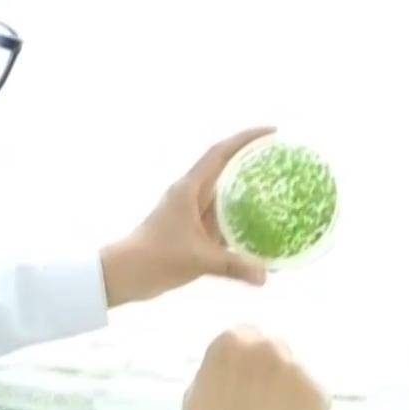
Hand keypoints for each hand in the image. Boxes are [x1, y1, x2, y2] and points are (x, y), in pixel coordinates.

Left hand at [100, 126, 274, 306]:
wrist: (123, 274)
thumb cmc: (155, 258)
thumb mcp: (197, 260)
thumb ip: (233, 266)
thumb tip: (265, 276)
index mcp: (189, 189)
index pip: (220, 153)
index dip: (246, 139)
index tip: (273, 133)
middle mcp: (191, 195)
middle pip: (227, 168)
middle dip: (253, 161)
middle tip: (284, 161)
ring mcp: (192, 213)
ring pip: (226, 195)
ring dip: (250, 192)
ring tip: (281, 191)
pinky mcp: (193, 231)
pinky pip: (222, 219)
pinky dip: (242, 221)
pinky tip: (263, 230)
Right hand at [179, 326, 329, 409]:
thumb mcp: (196, 396)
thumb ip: (218, 371)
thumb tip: (234, 367)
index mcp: (229, 343)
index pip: (246, 334)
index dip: (245, 361)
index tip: (244, 381)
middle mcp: (267, 347)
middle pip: (275, 350)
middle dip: (271, 371)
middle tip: (262, 405)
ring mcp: (296, 369)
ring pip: (297, 374)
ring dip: (290, 392)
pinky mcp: (319, 392)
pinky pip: (315, 398)